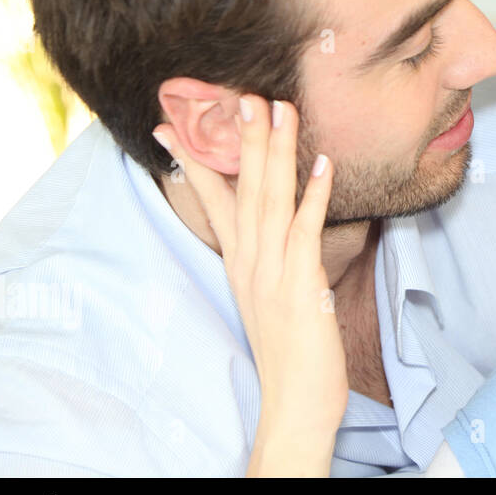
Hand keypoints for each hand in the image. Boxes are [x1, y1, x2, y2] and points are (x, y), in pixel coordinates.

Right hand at [153, 95, 347, 475]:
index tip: (173, 124)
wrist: (295, 402)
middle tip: (242, 92)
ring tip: (279, 108)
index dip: (196, 161)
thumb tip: (277, 225)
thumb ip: (269, 257)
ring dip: (276, 151)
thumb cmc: (291, 348)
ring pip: (270, 198)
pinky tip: (322, 162)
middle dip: (242, 138)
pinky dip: (314, 195)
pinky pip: (306, 230)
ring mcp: (272, 271)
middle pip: (243, 188)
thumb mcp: (270, 294)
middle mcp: (249, 261)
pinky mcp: (299, 284)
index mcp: (239, 261)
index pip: (212, 201)